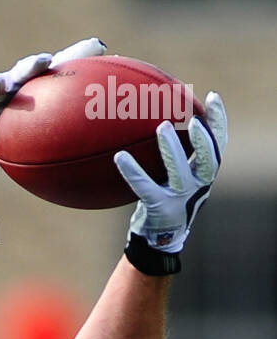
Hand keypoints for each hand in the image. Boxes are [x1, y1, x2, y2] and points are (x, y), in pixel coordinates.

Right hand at [0, 36, 107, 167]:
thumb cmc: (18, 131)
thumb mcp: (40, 137)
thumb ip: (61, 137)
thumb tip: (93, 158)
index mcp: (47, 87)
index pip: (73, 70)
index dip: (90, 59)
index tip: (107, 51)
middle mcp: (32, 80)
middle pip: (56, 65)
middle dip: (74, 53)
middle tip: (93, 47)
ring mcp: (10, 83)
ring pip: (22, 71)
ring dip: (33, 65)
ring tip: (43, 61)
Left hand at [114, 91, 227, 254]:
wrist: (158, 241)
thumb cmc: (164, 201)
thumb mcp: (175, 177)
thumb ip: (176, 153)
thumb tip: (159, 116)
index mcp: (203, 175)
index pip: (218, 145)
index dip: (218, 122)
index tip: (212, 97)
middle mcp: (197, 187)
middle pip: (208, 161)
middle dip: (204, 139)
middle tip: (194, 118)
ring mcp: (179, 200)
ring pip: (179, 174)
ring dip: (173, 150)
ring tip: (163, 127)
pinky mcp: (159, 209)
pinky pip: (145, 188)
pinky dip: (133, 172)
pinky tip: (120, 157)